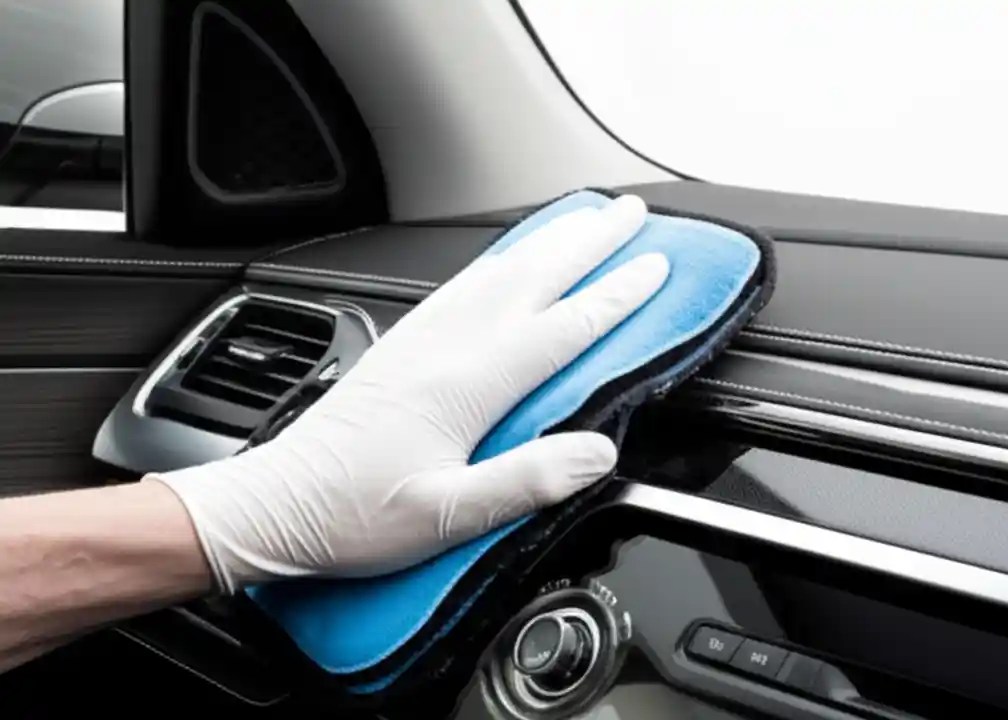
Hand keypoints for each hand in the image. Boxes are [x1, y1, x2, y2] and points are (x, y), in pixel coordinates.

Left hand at [150, 195, 668, 593]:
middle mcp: (444, 349)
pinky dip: (499, 260)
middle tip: (631, 213)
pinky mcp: (401, 347)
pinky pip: (461, 285)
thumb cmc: (353, 516)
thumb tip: (595, 451)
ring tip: (583, 219)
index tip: (654, 268)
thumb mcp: (446, 516)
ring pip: (496, 272)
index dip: (615, 296)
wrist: (274, 506)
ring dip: (547, 241)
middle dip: (589, 241)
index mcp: (465, 386)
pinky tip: (506, 260)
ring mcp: (420, 341)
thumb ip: (525, 481)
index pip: (560, 328)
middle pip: (532, 277)